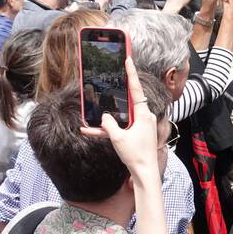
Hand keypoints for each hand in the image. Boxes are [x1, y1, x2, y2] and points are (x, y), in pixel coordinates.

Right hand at [80, 58, 160, 184]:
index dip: (131, 74)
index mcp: (143, 115)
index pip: (136, 90)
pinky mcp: (134, 135)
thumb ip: (108, 124)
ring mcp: (139, 126)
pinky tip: (88, 131)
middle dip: (117, 90)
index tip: (129, 60)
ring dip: (105, 117)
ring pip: (120, 116)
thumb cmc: (135, 155)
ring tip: (91, 111)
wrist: (144, 173)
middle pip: (128, 100)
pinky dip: (106, 130)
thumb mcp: (118, 138)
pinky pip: (118, 128)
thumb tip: (104, 116)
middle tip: (112, 74)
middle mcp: (143, 118)